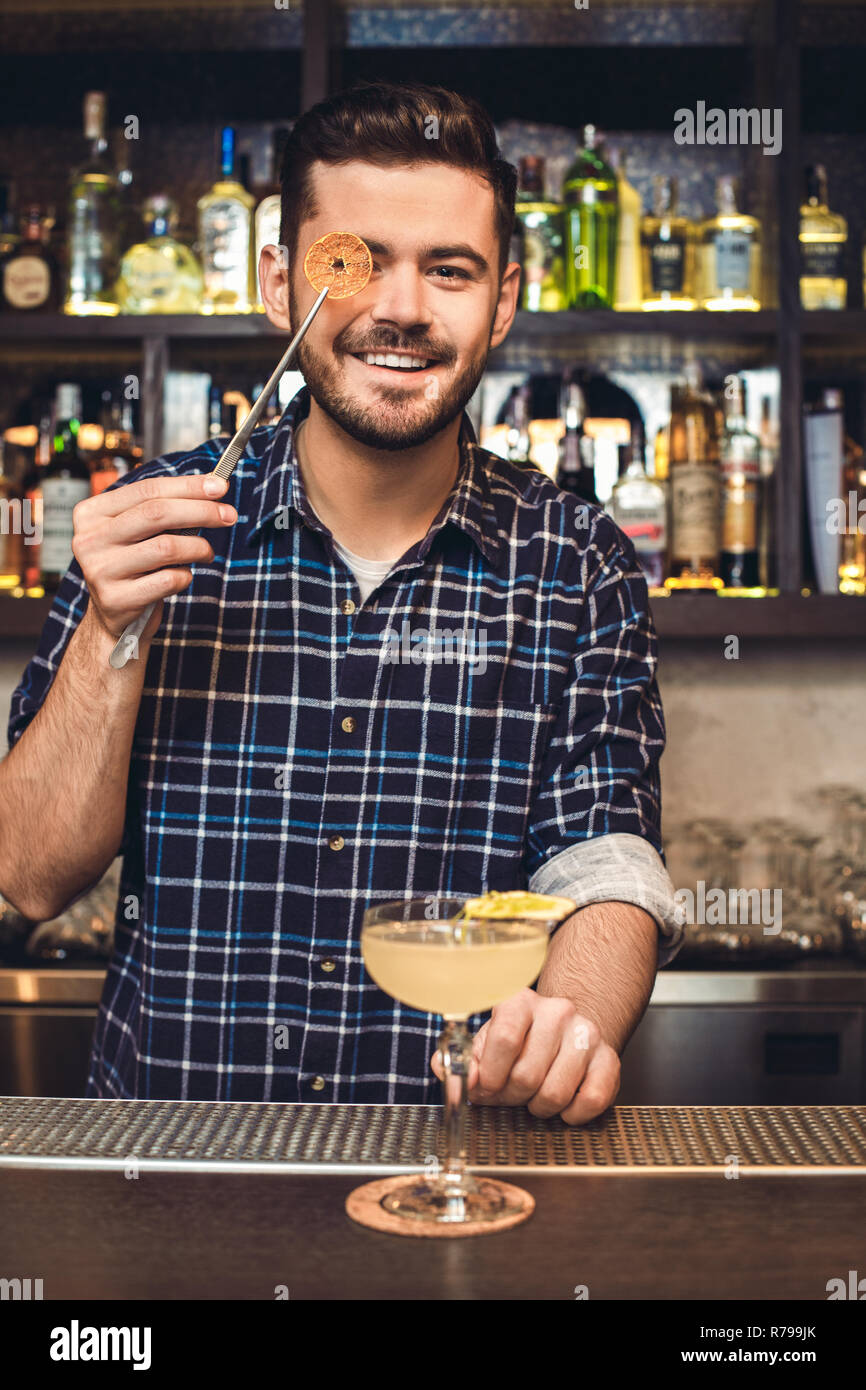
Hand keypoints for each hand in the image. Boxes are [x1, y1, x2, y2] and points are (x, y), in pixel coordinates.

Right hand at [71, 473, 236, 641]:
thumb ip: (165, 508)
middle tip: (229, 515)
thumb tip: (213, 488)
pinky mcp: (116, 599)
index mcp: (92, 512)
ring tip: (206, 552)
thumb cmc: (133, 564)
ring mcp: (100, 570)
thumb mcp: (139, 531)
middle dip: (201, 511)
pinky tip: (183, 576)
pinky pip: (168, 580)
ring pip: (166, 547)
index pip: (146, 490)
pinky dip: (185, 576)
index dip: (187, 486)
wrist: (114, 612)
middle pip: (156, 513)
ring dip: (198, 547)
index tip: (220, 486)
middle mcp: (89, 539)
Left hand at [430, 988, 620, 1124]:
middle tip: (510, 1096)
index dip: (490, 1076)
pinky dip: (572, 1115)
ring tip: (535, 1097)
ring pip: (556, 1093)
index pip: (504, 1039)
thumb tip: (454, 1081)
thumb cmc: (520, 1041)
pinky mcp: (609, 1059)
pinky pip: (590, 1101)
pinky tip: (564, 1105)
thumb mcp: (485, 1045)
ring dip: (539, 1108)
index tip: (486, 1089)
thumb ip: (463, 1064)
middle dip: (512, 1097)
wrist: (565, 1031)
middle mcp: (557, 1011)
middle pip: (527, 1074)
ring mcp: (586, 1034)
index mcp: (520, 1002)